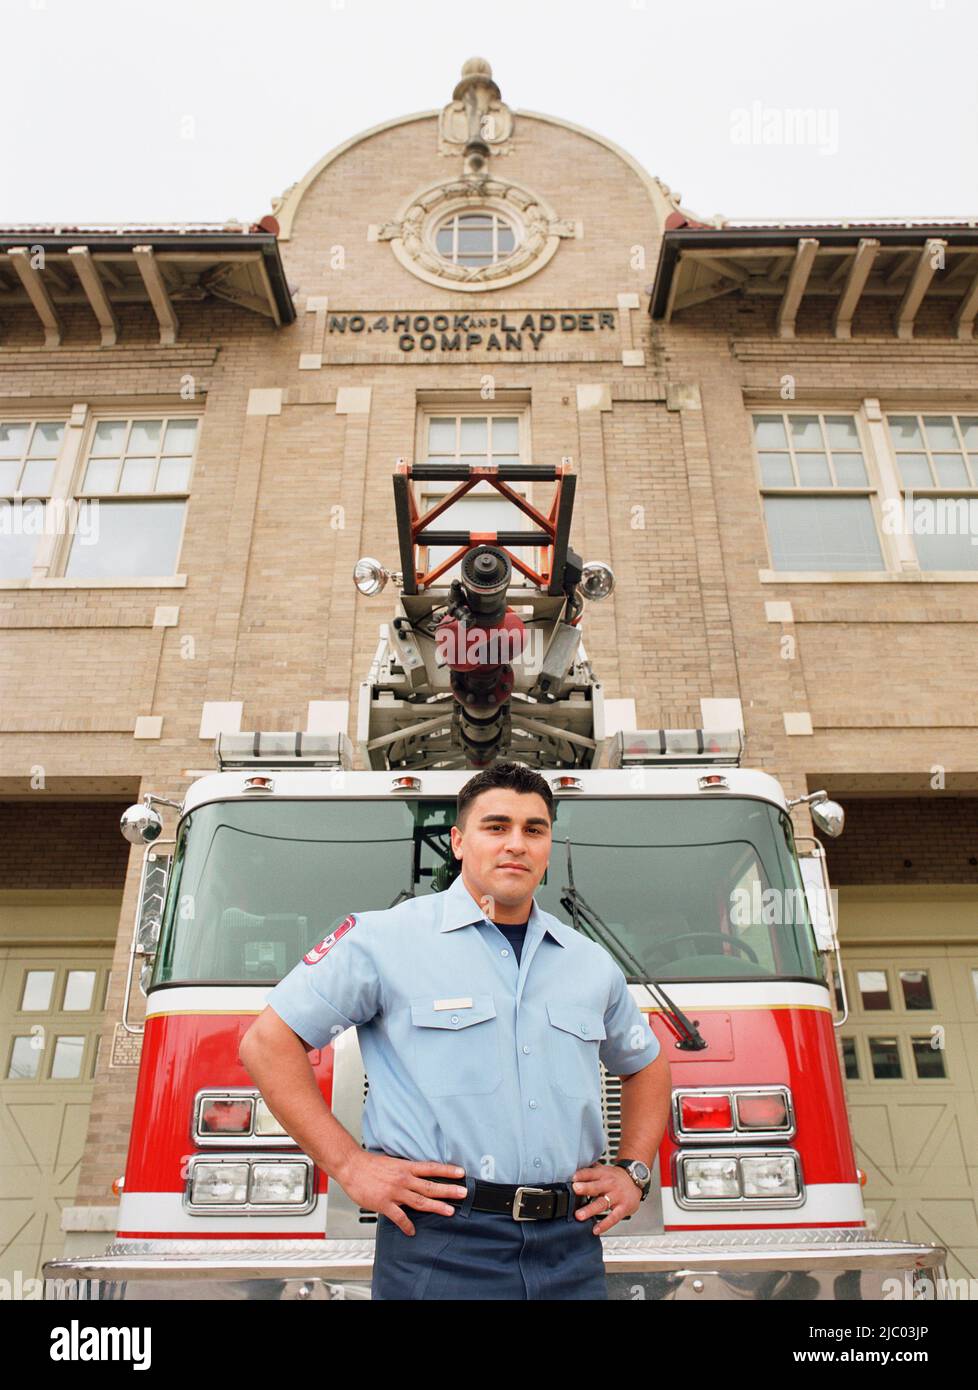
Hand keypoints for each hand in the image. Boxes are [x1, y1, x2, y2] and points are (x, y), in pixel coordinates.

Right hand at [334, 1152, 466, 1236]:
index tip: (461, 1173)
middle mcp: (403, 1179)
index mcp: (406, 1167)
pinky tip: (412, 1231)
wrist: (351, 1167)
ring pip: (420, 1201)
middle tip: (463, 1193)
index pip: (431, 1168)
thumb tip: (417, 1175)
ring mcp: (395, 1192)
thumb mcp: (392, 1162)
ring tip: (449, 1211)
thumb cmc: (369, 1164)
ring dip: (436, 1206)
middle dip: (449, 1190)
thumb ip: (405, 1170)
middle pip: (430, 1185)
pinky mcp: (384, 1204)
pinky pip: (399, 1217)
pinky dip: (407, 1225)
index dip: (447, 1170)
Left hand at [571, 1162, 642, 1234]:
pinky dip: (604, 1224)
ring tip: (579, 1215)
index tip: (572, 1178)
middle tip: (575, 1190)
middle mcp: (609, 1184)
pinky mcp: (623, 1208)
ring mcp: (616, 1196)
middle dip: (585, 1188)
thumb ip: (590, 1172)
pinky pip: (613, 1217)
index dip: (581, 1175)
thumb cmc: (616, 1177)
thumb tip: (572, 1172)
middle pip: (596, 1187)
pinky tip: (596, 1229)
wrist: (636, 1180)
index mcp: (603, 1174)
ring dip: (590, 1209)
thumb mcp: (604, 1171)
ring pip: (602, 1203)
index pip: (590, 1173)